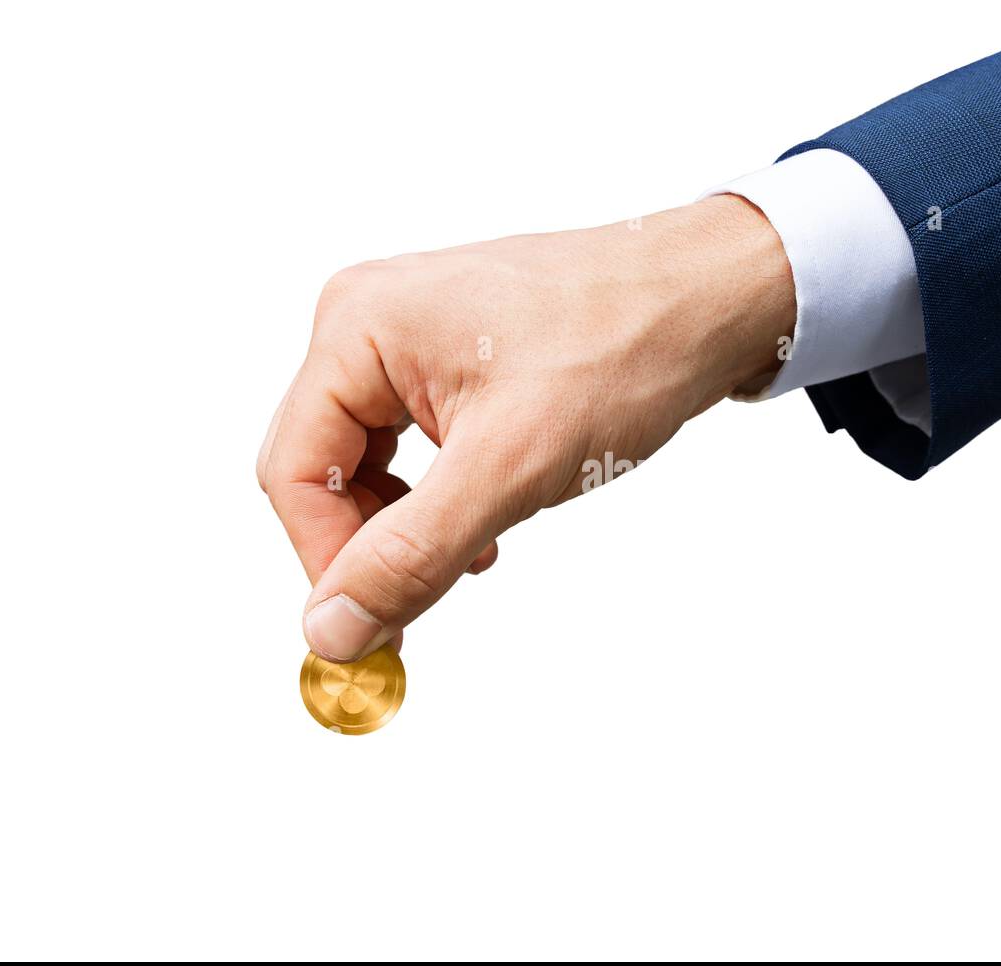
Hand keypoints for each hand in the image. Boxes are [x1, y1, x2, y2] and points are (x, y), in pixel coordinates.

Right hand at [258, 194, 794, 661]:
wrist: (710, 300)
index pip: (291, 473)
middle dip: (372, 545)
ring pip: (371, 465)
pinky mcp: (453, 358)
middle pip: (322, 469)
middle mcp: (369, 323)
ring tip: (479, 550)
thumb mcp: (509, 467)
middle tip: (421, 606)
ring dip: (411, 526)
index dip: (325, 562)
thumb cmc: (621, 351)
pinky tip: (489, 520)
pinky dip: (443, 497)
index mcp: (357, 328)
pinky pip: (417, 446)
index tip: (371, 631)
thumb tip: (331, 630)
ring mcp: (412, 337)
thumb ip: (411, 554)